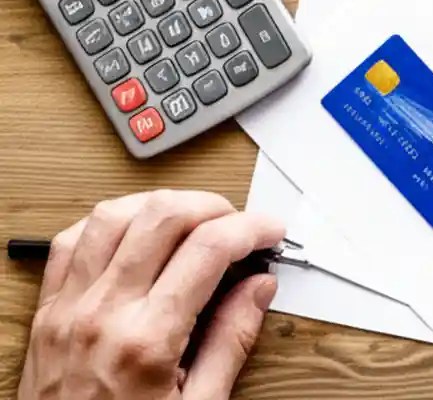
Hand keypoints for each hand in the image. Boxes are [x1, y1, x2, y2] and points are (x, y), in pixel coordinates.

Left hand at [18, 190, 284, 399]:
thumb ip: (231, 342)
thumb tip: (259, 289)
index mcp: (148, 341)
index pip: (209, 250)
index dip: (251, 229)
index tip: (270, 231)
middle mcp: (102, 314)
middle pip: (163, 217)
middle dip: (213, 206)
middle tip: (238, 224)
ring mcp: (68, 308)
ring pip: (114, 214)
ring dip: (161, 205)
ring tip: (192, 220)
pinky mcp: (46, 311)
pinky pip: (70, 241)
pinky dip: (107, 223)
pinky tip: (134, 233)